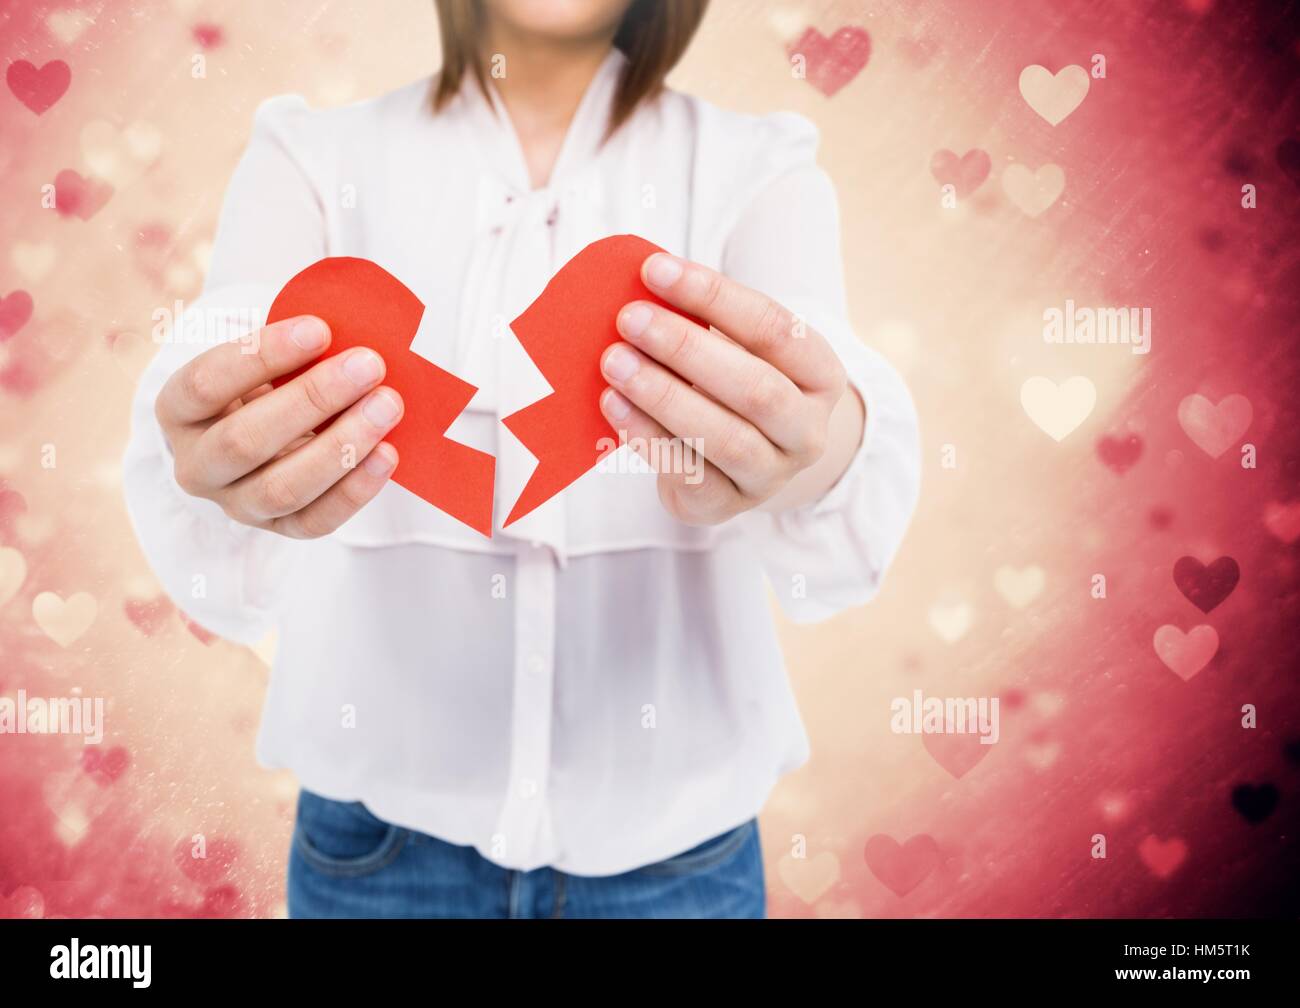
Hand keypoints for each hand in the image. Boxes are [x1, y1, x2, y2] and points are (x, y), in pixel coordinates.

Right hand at [155, 315, 402, 537]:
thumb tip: (350, 331)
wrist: (265, 436)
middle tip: (368, 365)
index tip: (319, 329)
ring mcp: (234, 504)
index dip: (261, 355)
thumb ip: (293, 348)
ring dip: (340, 447)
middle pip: (245, 441)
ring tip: (386, 407)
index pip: (206, 383)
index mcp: (178, 411)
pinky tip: (387, 454)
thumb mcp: (263, 360)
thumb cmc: (266, 384)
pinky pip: (315, 521)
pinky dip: (355, 490)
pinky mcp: (277, 530)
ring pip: (281, 488)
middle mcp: (196, 465)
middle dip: (313, 399)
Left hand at [599, 253, 862, 524]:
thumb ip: (701, 321)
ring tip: (614, 362)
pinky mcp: (726, 505)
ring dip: (663, 395)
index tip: (656, 270)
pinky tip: (613, 405)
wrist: (736, 465)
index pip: (774, 328)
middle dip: (686, 349)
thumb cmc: (729, 386)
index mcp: (820, 375)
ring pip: (724, 437)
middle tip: (629, 318)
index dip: (714, 296)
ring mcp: (772, 475)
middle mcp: (807, 430)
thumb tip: (645, 285)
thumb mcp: (735, 349)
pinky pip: (688, 472)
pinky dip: (646, 436)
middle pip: (755, 388)